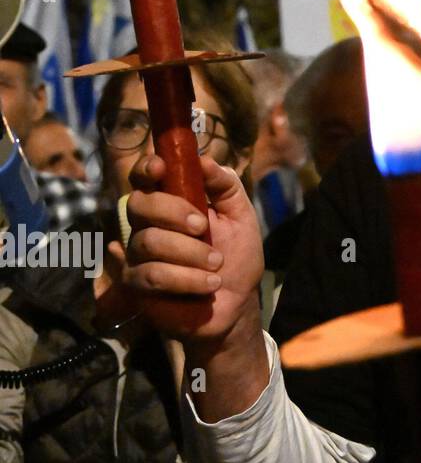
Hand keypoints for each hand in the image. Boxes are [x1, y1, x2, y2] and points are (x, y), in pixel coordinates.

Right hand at [122, 155, 263, 344]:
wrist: (237, 303)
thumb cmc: (237, 255)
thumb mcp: (241, 216)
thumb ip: (225, 186)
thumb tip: (203, 159)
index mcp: (171, 202)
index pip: (144, 177)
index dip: (146, 168)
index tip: (160, 167)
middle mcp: (148, 224)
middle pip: (139, 204)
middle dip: (174, 212)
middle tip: (203, 227)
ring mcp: (139, 254)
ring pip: (149, 241)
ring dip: (190, 252)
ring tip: (216, 263)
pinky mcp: (137, 284)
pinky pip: (152, 274)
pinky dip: (187, 279)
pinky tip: (209, 283)